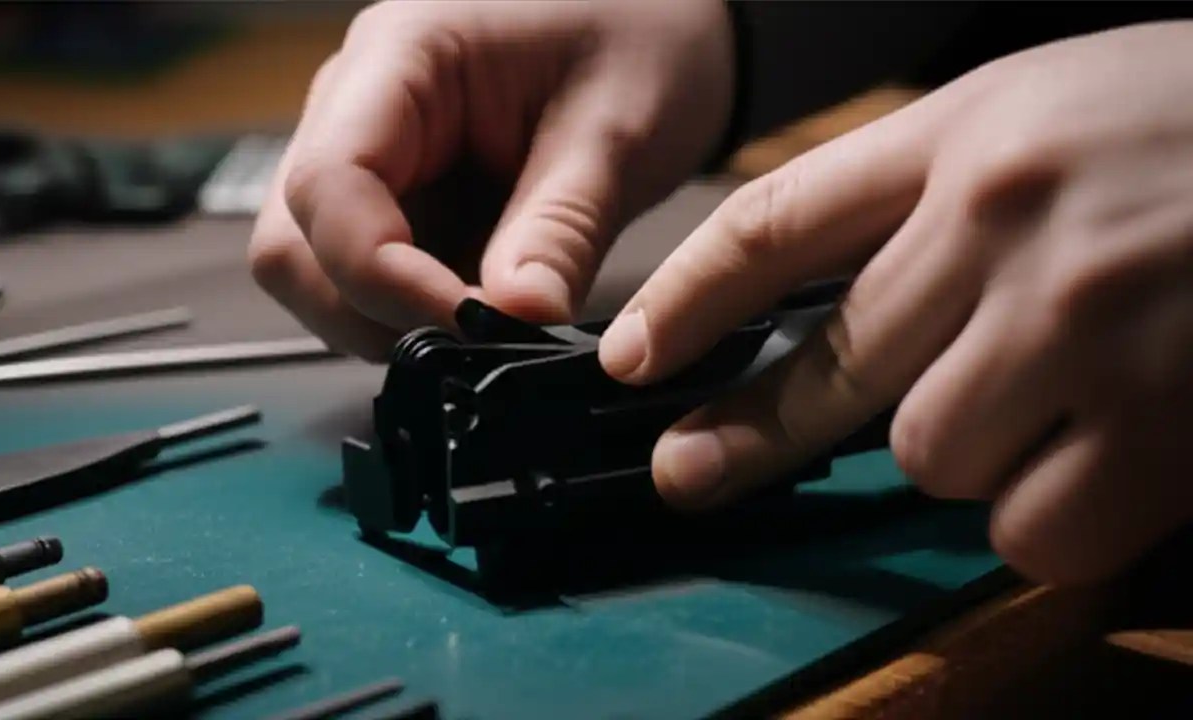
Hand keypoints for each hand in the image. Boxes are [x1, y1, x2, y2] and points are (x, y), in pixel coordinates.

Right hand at [249, 0, 733, 358]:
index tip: (469, 326)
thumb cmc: (639, 34)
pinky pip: (375, 279)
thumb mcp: (618, 132)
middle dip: (374, 311)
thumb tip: (517, 320)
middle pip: (297, 242)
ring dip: (397, 320)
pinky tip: (493, 310)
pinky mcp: (402, 198)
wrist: (658, 21)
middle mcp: (360, 105)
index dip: (382, 277)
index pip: (330, 185)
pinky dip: (423, 314)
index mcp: (402, 56)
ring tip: (498, 325)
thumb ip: (561, 229)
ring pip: (322, 272)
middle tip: (480, 343)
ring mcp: (374, 155)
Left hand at [598, 22, 1192, 584]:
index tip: (629, 357)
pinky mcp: (1163, 421)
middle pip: (834, 363)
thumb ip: (941, 195)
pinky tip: (1121, 453)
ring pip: (931, 452)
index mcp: (971, 132)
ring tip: (1065, 397)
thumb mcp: (1055, 109)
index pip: (780, 223)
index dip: (688, 299)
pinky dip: (1058, 513)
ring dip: (976, 449)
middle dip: (757, 428)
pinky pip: (1032, 523)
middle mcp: (1007, 221)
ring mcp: (1084, 322)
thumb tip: (842, 315)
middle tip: (687, 473)